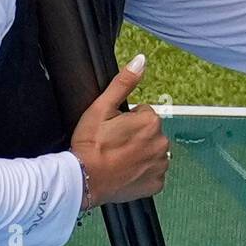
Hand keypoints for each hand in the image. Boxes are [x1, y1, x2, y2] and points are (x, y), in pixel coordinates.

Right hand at [70, 55, 169, 208]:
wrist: (84, 180)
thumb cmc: (91, 144)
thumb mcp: (102, 107)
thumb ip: (124, 82)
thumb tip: (140, 60)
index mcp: (151, 122)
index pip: (143, 113)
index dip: (126, 120)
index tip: (113, 130)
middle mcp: (162, 143)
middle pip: (149, 132)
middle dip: (135, 136)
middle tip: (114, 144)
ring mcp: (160, 166)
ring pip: (152, 151)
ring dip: (140, 153)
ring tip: (118, 158)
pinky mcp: (156, 184)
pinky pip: (153, 173)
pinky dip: (142, 172)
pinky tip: (126, 172)